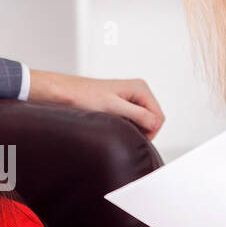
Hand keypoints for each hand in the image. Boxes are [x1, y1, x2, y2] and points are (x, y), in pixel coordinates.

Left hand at [28, 69, 164, 140]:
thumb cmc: (84, 96)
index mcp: (140, 88)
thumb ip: (137, 115)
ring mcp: (129, 96)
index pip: (159, 117)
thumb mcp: (113, 107)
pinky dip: (126, 124)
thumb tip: (155, 123)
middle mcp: (137, 90)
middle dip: (142, 129)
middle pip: (152, 118)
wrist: (66, 93)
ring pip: (142, 119)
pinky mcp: (121, 102)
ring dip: (134, 127)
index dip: (150, 131)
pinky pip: (132, 118)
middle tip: (124, 133)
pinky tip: (114, 124)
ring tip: (117, 127)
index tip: (135, 138)